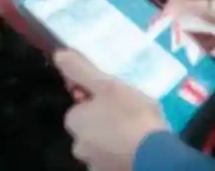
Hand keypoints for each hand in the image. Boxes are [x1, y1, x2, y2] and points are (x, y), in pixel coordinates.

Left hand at [54, 49, 168, 170]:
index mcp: (75, 122)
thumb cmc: (131, 116)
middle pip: (91, 129)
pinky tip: (141, 149)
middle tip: (131, 114)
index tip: (116, 98)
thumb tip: (58, 55)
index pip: (79, 108)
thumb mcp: (107, 85)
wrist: (155, 158)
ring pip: (104, 148)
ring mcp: (96, 166)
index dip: (97, 101)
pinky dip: (124, 156)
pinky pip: (116, 161)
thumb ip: (81, 70)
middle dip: (106, 123)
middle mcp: (79, 147)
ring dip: (116, 141)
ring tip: (140, 133)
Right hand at [159, 0, 214, 77]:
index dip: (167, 14)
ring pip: (195, 23)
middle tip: (187, 49)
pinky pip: (207, 32)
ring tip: (209, 53)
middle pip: (186, 9)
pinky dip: (206, 43)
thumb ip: (199, 17)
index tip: (155, 34)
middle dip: (183, 29)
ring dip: (196, 39)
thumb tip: (170, 12)